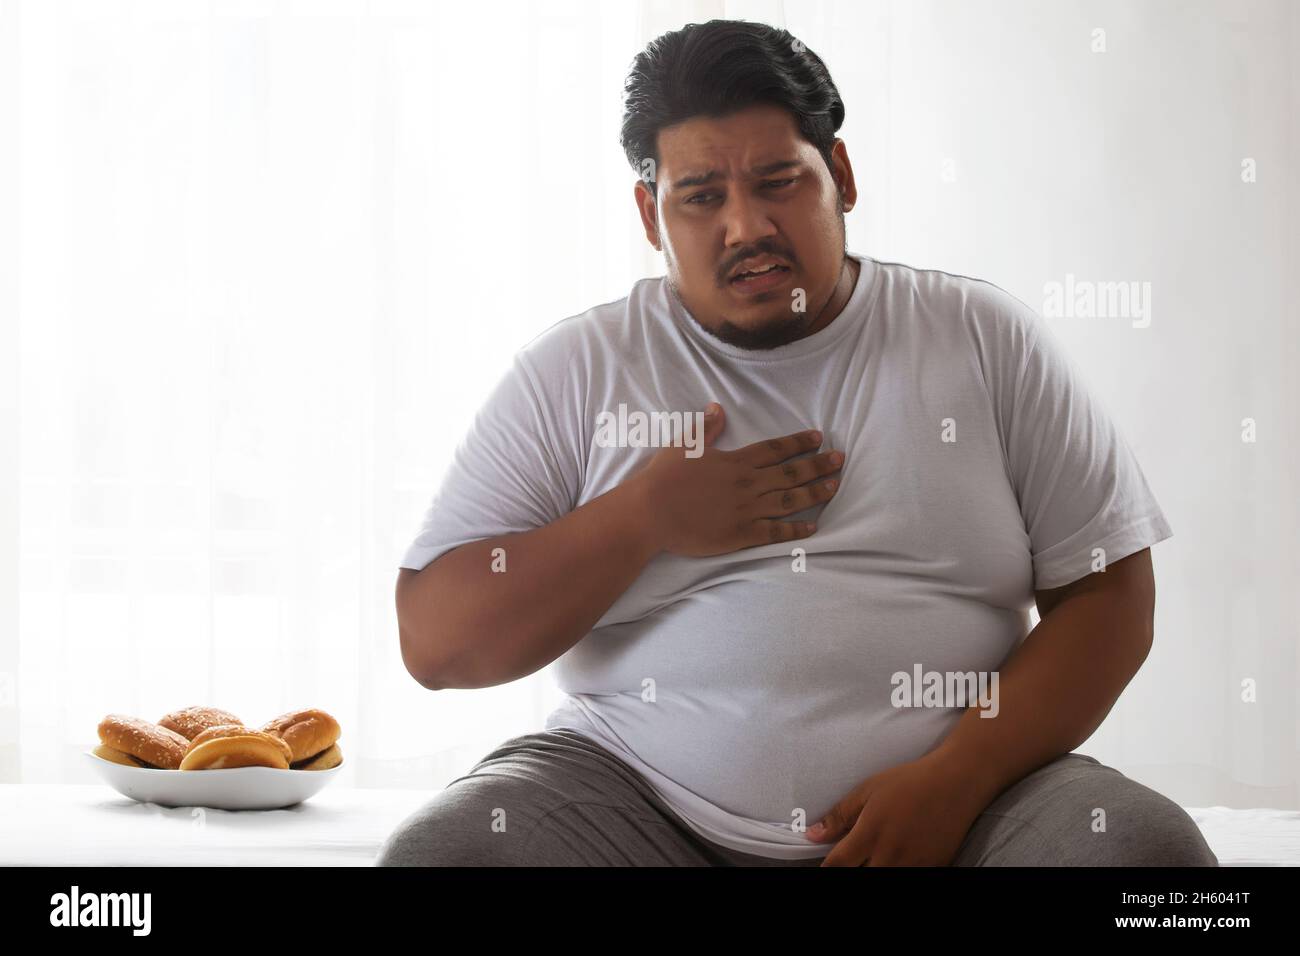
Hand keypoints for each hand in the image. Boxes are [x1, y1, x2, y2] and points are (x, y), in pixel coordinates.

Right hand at [626, 402, 844, 557]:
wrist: (650, 512)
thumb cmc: (663, 477)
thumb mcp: (684, 444)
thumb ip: (706, 427)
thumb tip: (718, 407)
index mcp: (736, 461)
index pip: (775, 449)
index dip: (799, 442)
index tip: (818, 437)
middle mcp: (747, 483)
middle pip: (791, 473)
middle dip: (819, 465)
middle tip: (841, 460)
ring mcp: (746, 510)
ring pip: (790, 500)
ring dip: (815, 492)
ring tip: (835, 486)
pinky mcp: (740, 534)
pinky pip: (775, 532)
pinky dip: (796, 530)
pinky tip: (813, 527)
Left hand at [806, 751, 988, 865]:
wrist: (956, 782)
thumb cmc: (909, 781)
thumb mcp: (868, 790)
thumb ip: (840, 815)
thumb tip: (812, 835)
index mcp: (870, 834)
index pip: (837, 865)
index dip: (828, 867)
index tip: (827, 864)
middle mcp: (890, 855)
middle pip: (859, 876)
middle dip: (853, 868)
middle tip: (855, 856)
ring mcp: (913, 865)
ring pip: (883, 878)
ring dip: (875, 868)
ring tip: (876, 854)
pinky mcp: (933, 868)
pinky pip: (909, 877)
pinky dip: (898, 868)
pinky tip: (897, 856)